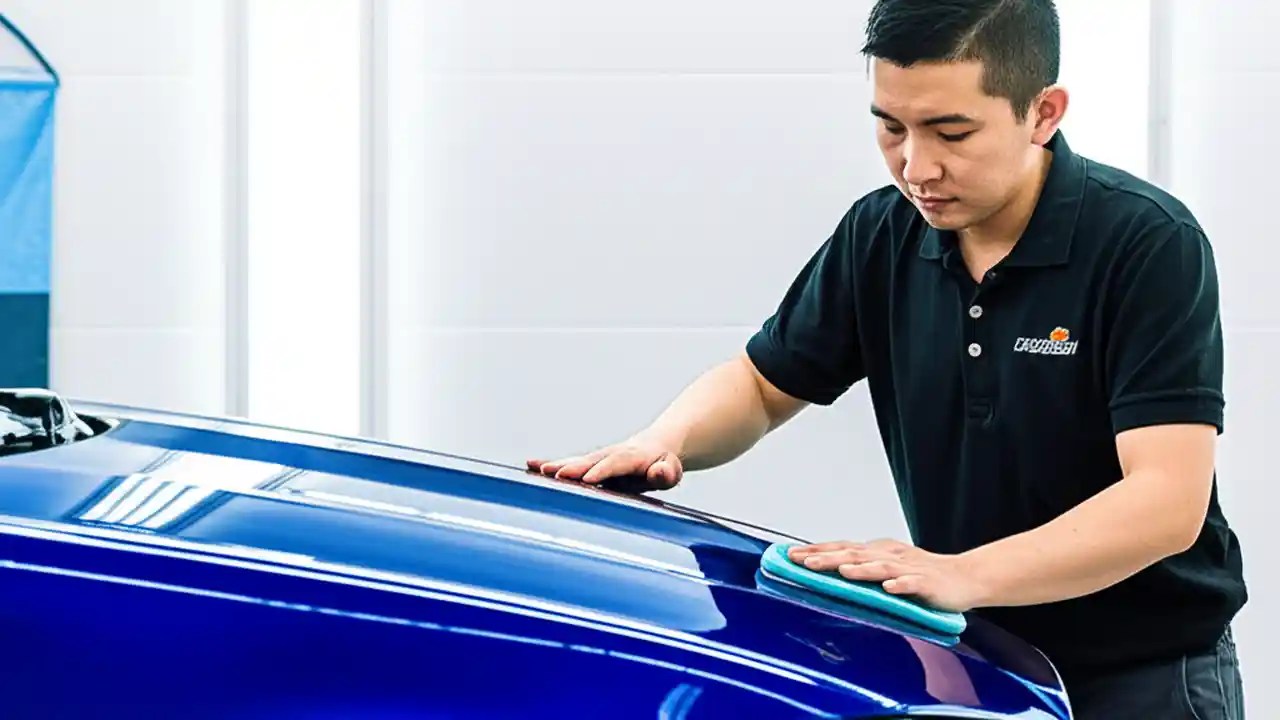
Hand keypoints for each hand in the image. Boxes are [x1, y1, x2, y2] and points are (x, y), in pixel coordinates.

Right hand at [526, 435, 682, 489]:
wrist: (655, 448)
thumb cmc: (663, 466)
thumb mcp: (671, 472)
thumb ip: (666, 473)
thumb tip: (660, 471)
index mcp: (633, 457)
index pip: (618, 463)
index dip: (603, 471)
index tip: (587, 479)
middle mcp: (611, 455)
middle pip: (591, 460)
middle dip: (574, 468)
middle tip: (556, 475)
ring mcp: (598, 459)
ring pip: (576, 461)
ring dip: (557, 466)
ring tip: (538, 469)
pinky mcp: (588, 464)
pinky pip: (568, 464)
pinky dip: (549, 463)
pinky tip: (530, 465)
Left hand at [787, 539, 988, 612]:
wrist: (965, 578)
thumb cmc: (922, 573)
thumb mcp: (886, 568)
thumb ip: (859, 569)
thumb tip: (826, 570)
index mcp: (877, 552)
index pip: (841, 548)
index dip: (816, 550)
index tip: (790, 555)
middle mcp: (889, 556)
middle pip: (854, 554)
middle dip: (827, 557)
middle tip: (802, 561)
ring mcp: (908, 568)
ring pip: (880, 567)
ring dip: (859, 569)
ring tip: (840, 571)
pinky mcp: (927, 584)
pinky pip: (912, 584)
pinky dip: (900, 585)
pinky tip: (889, 588)